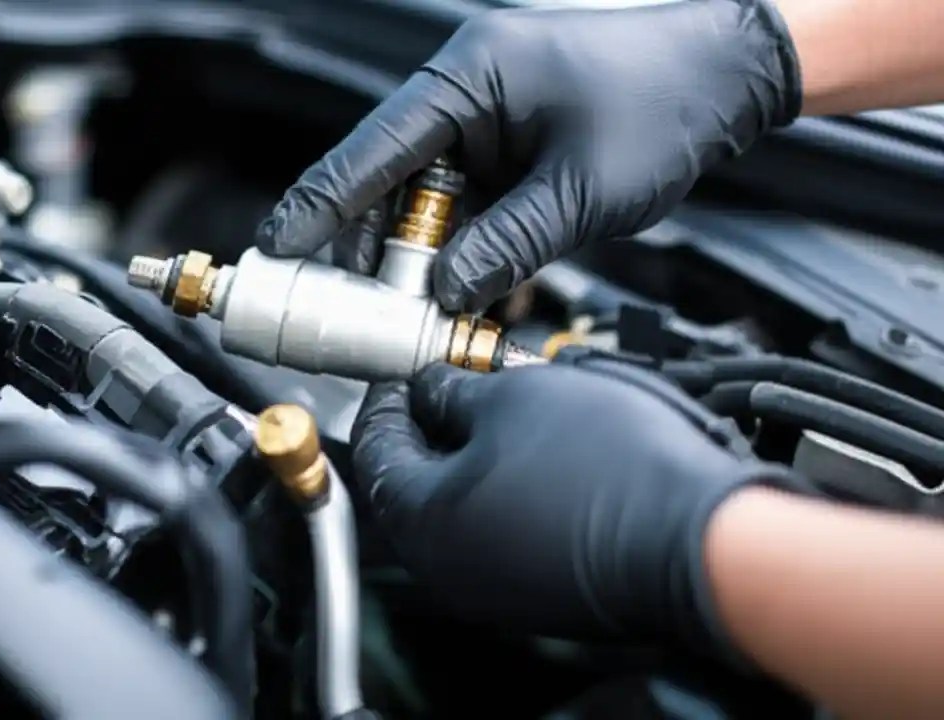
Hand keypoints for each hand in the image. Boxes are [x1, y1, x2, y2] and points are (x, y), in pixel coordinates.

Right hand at [258, 1, 801, 311]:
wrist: (732, 76)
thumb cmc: (666, 102)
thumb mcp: (579, 192)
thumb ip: (504, 247)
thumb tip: (442, 295)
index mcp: (469, 78)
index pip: (370, 150)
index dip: (317, 203)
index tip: (279, 245)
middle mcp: (467, 94)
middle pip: (386, 180)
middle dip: (365, 245)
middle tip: (340, 304)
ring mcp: (488, 121)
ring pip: (423, 200)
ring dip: (413, 255)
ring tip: (396, 311)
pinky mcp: (511, 148)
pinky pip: (464, 204)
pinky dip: (455, 248)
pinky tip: (448, 290)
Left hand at [351, 358, 802, 652]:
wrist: (707, 540)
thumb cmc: (615, 471)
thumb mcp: (517, 395)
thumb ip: (455, 390)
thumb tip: (435, 387)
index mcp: (422, 521)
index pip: (374, 447)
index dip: (389, 395)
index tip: (408, 369)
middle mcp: (447, 569)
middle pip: (416, 482)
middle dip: (437, 425)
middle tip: (461, 382)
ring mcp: (495, 590)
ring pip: (466, 507)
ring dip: (479, 455)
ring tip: (518, 410)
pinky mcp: (544, 595)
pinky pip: (507, 534)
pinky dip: (514, 491)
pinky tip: (551, 456)